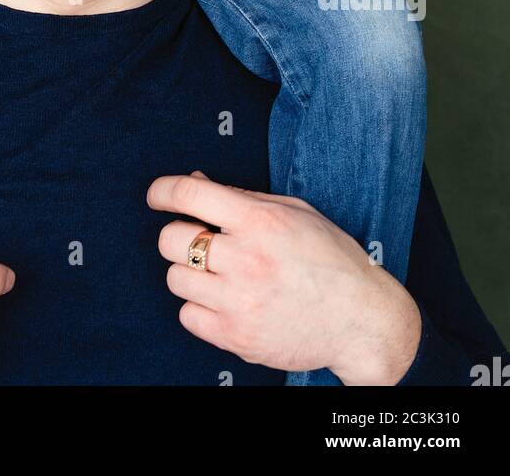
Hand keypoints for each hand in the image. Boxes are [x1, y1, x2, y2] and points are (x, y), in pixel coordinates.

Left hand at [147, 170, 422, 384]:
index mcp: (260, 221)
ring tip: (219, 273)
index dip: (163, 190)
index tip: (157, 195)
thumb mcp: (293, 212)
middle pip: (170, 240)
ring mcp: (239, 302)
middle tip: (200, 240)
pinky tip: (225, 301)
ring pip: (174, 279)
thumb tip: (194, 181)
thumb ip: (241, 196)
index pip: (189, 195)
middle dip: (178, 235)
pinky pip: (188, 316)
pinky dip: (199, 308)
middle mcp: (246, 260)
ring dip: (189, 273)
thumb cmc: (330, 259)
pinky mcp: (237, 337)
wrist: (362, 321)